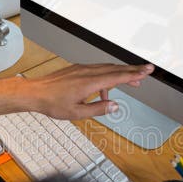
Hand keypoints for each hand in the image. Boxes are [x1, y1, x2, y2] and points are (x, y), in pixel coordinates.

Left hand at [25, 63, 153, 119]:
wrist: (34, 93)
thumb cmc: (52, 103)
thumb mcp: (77, 113)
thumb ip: (98, 109)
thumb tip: (115, 106)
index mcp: (90, 82)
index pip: (118, 76)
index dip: (134, 74)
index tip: (147, 71)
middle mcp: (87, 72)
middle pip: (115, 69)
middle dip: (132, 70)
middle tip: (146, 72)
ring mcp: (81, 69)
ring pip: (106, 68)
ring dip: (120, 73)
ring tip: (130, 82)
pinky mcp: (77, 70)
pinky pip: (97, 70)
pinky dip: (106, 77)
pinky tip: (104, 90)